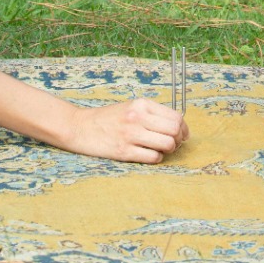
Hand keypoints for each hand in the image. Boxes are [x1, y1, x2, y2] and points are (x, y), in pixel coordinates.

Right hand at [59, 99, 188, 162]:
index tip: (182, 135)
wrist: (80, 127)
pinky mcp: (124, 152)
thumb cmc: (108, 118)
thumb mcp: (131, 107)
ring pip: (167, 144)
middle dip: (178, 140)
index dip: (183, 128)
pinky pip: (153, 158)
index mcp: (141, 104)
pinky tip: (148, 155)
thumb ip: (152, 113)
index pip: (175, 116)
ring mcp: (131, 135)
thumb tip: (178, 126)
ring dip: (168, 150)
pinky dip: (155, 158)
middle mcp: (137, 117)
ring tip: (160, 149)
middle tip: (172, 144)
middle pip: (174, 130)